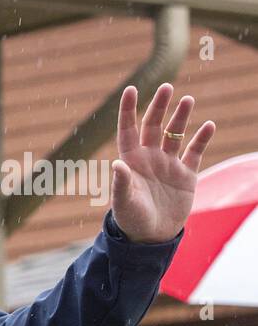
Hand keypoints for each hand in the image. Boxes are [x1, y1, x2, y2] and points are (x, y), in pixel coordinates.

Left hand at [110, 83, 215, 243]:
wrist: (152, 238)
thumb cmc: (131, 220)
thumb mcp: (124, 203)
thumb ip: (121, 184)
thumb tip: (117, 165)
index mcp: (131, 161)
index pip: (128, 130)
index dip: (128, 110)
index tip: (131, 89)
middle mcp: (149, 158)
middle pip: (154, 126)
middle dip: (159, 107)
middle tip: (166, 87)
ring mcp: (168, 164)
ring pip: (175, 135)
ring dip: (180, 118)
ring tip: (187, 100)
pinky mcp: (186, 175)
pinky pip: (195, 152)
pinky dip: (202, 139)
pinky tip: (208, 125)